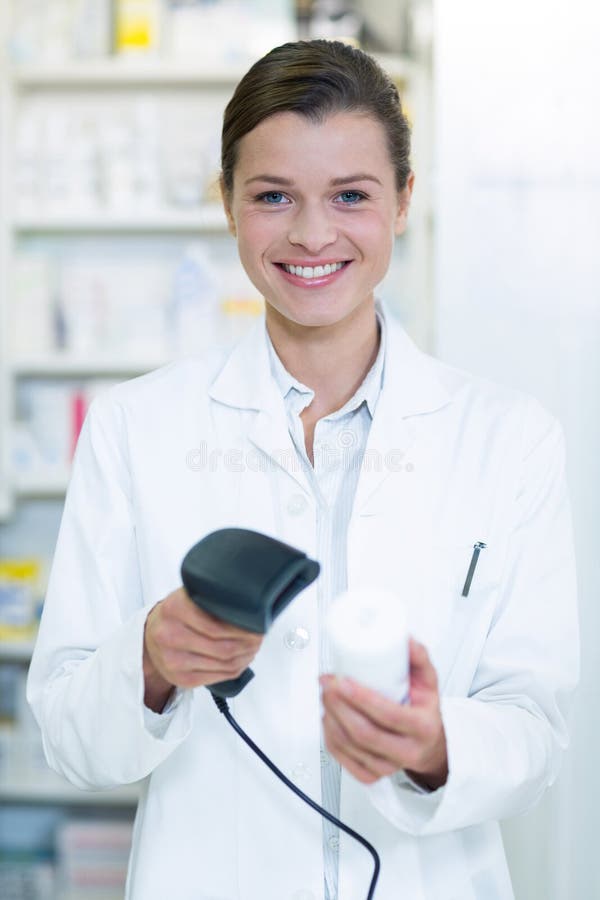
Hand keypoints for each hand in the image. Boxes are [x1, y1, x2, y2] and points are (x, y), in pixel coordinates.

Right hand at [143, 587, 262, 711]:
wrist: (150, 635)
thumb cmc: (176, 613)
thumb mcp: (189, 595)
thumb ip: (212, 598)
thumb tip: (250, 604)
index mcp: (174, 610)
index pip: (217, 626)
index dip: (243, 628)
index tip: (258, 624)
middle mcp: (170, 637)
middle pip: (223, 648)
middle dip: (249, 643)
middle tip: (260, 636)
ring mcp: (173, 662)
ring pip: (224, 665)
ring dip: (246, 656)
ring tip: (253, 646)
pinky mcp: (180, 680)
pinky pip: (219, 677)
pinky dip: (236, 668)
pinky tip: (242, 659)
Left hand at [320, 638, 447, 788]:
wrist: (429, 744)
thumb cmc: (425, 711)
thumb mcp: (428, 682)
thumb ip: (418, 658)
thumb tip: (405, 639)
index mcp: (423, 727)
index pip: (388, 715)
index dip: (361, 698)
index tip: (343, 680)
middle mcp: (406, 751)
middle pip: (364, 733)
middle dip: (339, 705)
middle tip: (328, 683)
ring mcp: (388, 766)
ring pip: (350, 745)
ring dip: (331, 718)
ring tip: (326, 696)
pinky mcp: (371, 775)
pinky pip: (343, 759)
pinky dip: (329, 736)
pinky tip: (328, 719)